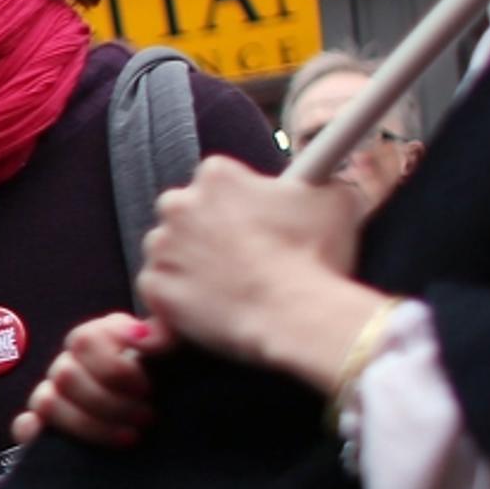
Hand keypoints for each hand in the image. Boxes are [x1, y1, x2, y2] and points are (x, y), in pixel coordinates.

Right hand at [17, 313, 163, 449]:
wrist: (173, 419)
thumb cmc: (170, 383)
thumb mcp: (177, 353)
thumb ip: (166, 335)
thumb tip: (143, 335)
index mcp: (100, 338)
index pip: (84, 340)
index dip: (112, 366)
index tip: (145, 387)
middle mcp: (73, 362)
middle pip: (66, 374)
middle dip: (109, 402)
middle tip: (145, 416)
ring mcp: (56, 392)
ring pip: (48, 402)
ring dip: (90, 424)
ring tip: (129, 435)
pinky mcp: (45, 424)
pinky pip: (26, 424)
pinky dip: (37, 432)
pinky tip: (60, 442)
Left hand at [132, 158, 373, 372]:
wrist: (294, 313)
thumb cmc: (315, 255)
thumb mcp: (336, 202)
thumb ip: (323, 182)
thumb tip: (326, 182)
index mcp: (217, 175)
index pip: (218, 179)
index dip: (239, 202)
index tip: (255, 222)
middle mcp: (179, 204)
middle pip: (184, 210)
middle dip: (204, 229)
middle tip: (239, 255)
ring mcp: (161, 247)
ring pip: (168, 250)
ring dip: (189, 263)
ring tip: (227, 287)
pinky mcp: (153, 287)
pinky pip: (160, 290)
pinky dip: (177, 300)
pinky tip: (210, 310)